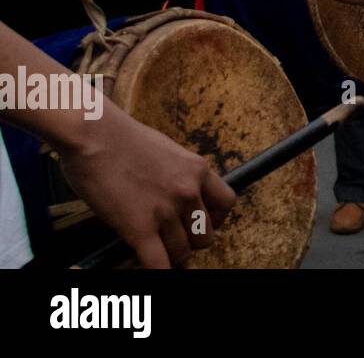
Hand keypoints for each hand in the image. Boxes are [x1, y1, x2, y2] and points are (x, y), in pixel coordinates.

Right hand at [59, 103, 235, 267]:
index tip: (202, 223)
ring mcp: (165, 211)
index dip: (215, 219)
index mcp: (197, 169)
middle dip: (191, 242)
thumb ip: (178, 174)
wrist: (93, 134)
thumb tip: (176, 195)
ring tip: (158, 255)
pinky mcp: (138, 228)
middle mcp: (188, 191)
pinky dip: (159, 272)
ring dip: (171, 258)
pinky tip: (152, 269)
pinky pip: (158, 264)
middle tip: (174, 241)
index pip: (226, 203)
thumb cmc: (120, 138)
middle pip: (205, 235)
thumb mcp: (166, 150)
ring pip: (182, 253)